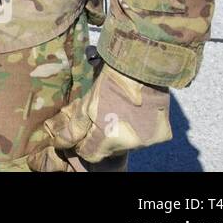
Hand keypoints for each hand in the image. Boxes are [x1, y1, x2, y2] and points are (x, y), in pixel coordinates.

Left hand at [43, 63, 171, 165]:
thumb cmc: (110, 84)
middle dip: (102, 139)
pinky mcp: (163, 134)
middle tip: (103, 118)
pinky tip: (136, 115)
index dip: (84, 145)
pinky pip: (146, 139)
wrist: (141, 68)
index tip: (84, 133)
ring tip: (120, 113)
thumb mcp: (87, 104)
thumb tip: (60, 143)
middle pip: (109, 151)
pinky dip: (140, 131)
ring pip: (127, 145)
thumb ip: (74, 128)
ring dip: (121, 135)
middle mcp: (130, 143)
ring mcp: (148, 140)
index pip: (91, 155)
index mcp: (108, 136)